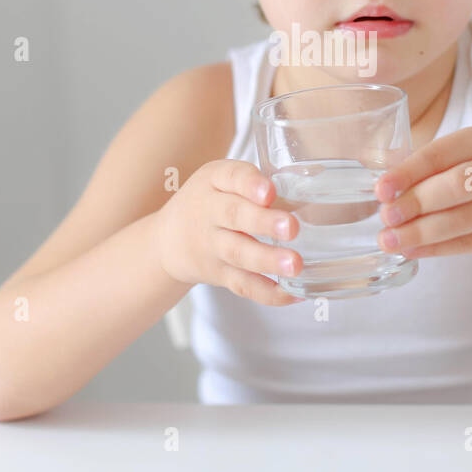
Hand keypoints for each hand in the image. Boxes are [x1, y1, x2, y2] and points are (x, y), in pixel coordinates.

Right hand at [156, 159, 303, 305]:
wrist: (167, 241)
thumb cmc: (208, 202)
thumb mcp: (220, 179)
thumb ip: (255, 182)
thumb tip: (304, 194)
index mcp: (214, 181)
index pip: (230, 176)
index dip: (250, 184)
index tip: (269, 192)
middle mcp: (209, 213)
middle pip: (234, 216)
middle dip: (263, 223)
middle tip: (291, 228)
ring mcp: (213, 247)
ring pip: (239, 254)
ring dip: (268, 260)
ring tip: (295, 265)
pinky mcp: (219, 274)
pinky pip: (243, 285)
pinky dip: (268, 293)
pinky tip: (294, 294)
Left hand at [372, 127, 471, 258]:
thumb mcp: (468, 156)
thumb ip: (430, 166)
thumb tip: (382, 187)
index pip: (438, 155)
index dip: (406, 173)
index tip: (380, 190)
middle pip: (452, 187)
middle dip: (414, 203)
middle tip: (385, 217)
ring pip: (460, 220)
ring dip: (420, 232)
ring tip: (388, 240)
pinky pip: (468, 243)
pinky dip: (436, 249)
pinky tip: (411, 251)